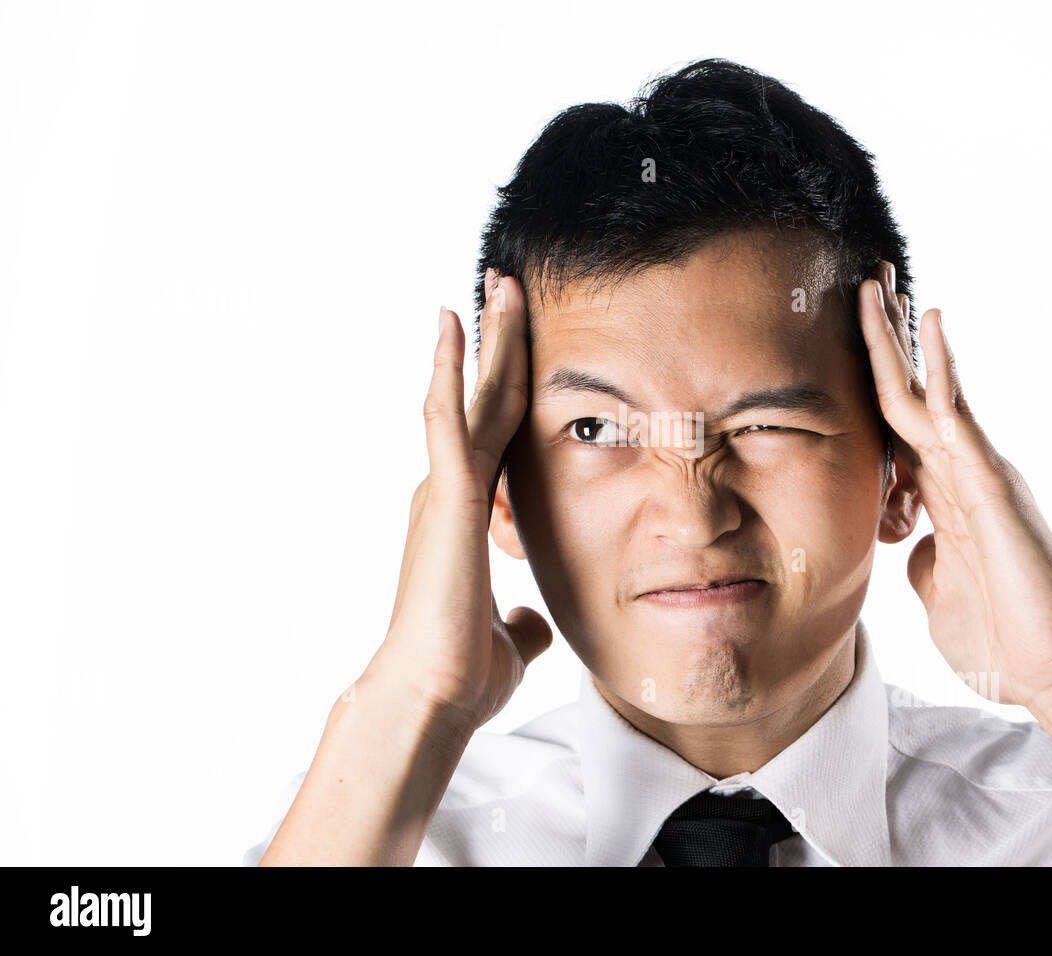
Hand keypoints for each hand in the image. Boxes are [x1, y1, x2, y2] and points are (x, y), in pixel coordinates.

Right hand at [380, 270, 551, 732]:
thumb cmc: (463, 672)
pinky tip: (453, 324)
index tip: (518, 345)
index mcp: (467, 514)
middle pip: (483, 400)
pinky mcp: (445, 494)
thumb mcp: (507, 637)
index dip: (507, 388)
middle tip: (507, 287)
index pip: (495, 435)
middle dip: (498, 343)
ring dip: (482, 338)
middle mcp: (450, 491)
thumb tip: (531, 623)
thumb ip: (520, 619)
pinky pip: (447, 417)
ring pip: (467, 396)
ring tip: (496, 285)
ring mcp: (444, 488)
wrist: (435, 693)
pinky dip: (450, 369)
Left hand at [861, 262, 1051, 709]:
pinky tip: (927, 322)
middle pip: (909, 395)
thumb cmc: (1003, 640)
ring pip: (928, 390)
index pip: (896, 429)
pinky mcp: (990, 481)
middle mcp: (960, 474)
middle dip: (885, 342)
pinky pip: (957, 413)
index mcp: (942, 499)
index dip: (871, 386)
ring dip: (899, 338)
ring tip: (877, 284)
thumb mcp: (939, 592)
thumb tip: (910, 543)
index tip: (849, 347)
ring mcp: (976, 472)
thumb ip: (923, 560)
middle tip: (864, 284)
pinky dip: (940, 367)